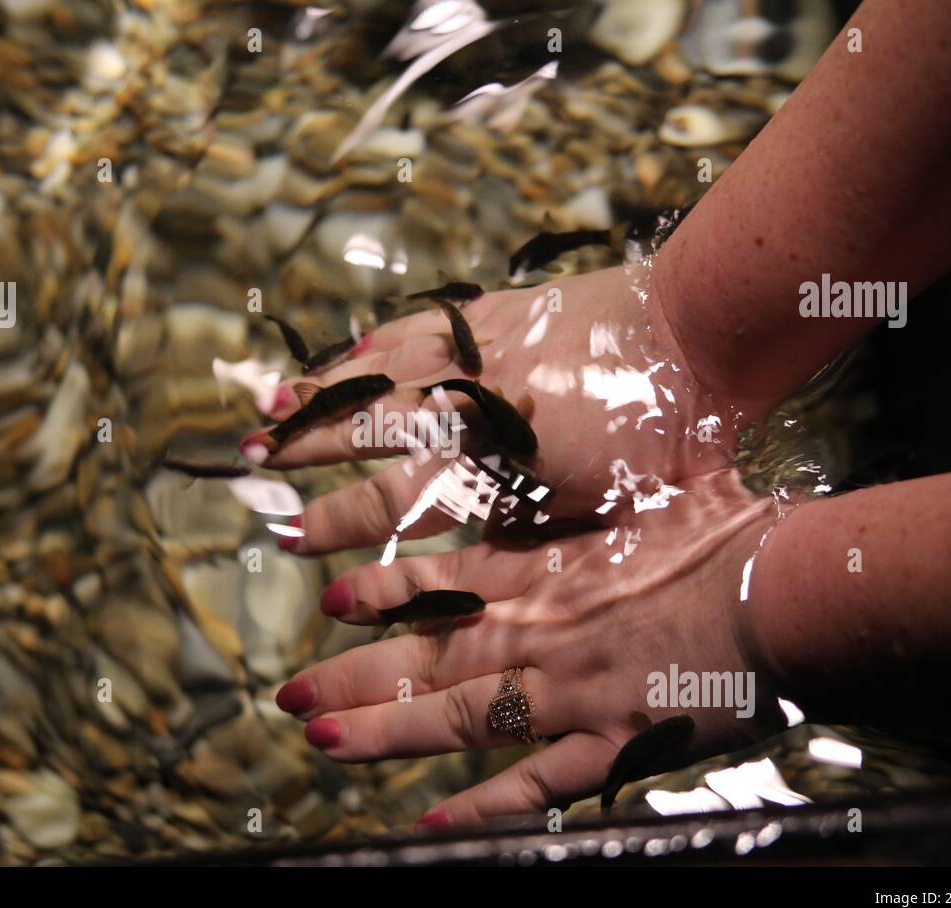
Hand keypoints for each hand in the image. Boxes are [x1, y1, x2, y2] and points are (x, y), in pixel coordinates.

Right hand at [245, 263, 738, 554]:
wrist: (699, 337)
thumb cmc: (663, 441)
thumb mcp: (593, 508)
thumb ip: (518, 527)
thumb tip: (461, 552)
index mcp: (499, 460)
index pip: (395, 500)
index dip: (339, 521)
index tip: (292, 536)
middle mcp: (474, 402)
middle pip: (369, 430)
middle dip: (307, 451)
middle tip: (251, 462)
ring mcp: (477, 348)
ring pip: (380, 372)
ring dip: (324, 391)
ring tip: (272, 405)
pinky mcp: (494, 311)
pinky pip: (418, 327)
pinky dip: (376, 343)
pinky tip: (349, 351)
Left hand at [274, 469, 784, 826]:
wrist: (785, 586)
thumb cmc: (724, 532)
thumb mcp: (641, 495)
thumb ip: (584, 504)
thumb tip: (552, 475)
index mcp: (548, 571)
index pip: (443, 585)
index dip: (381, 596)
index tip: (330, 601)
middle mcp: (541, 631)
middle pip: (429, 659)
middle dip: (354, 678)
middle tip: (290, 695)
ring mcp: (572, 692)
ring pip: (460, 718)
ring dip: (387, 731)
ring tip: (323, 742)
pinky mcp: (615, 743)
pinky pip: (538, 785)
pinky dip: (484, 805)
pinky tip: (431, 820)